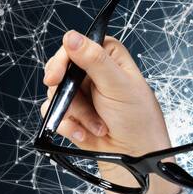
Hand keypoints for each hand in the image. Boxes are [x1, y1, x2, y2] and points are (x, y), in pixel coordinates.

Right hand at [39, 29, 172, 158]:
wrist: (135, 156)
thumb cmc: (138, 119)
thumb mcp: (118, 85)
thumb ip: (95, 60)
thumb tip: (72, 37)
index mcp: (108, 57)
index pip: (77, 44)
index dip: (64, 58)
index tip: (58, 75)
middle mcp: (93, 72)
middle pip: (60, 68)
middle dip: (65, 90)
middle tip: (68, 101)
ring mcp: (81, 93)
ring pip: (56, 93)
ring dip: (75, 113)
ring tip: (97, 125)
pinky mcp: (72, 113)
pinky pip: (54, 114)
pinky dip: (69, 126)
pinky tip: (85, 133)